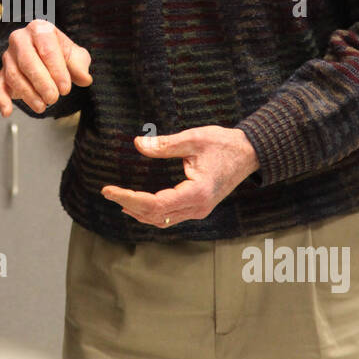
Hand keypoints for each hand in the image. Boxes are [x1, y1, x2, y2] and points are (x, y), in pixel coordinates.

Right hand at [0, 19, 91, 117]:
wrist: (44, 54)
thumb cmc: (58, 52)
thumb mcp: (74, 54)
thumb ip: (79, 64)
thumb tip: (84, 78)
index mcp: (39, 29)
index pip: (46, 49)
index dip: (56, 70)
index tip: (65, 88)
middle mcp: (20, 40)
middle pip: (27, 61)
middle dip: (41, 83)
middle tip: (53, 98)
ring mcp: (9, 57)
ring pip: (14, 76)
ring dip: (28, 94)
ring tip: (42, 106)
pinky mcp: (2, 74)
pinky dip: (1, 100)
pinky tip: (7, 111)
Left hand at [101, 126, 258, 227]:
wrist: (250, 153)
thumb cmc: (225, 144)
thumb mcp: (194, 138)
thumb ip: (165, 144)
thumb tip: (138, 144)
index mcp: (197, 192)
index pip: (155, 204)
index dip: (130, 198)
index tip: (110, 190)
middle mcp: (198, 207)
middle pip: (156, 216)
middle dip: (129, 204)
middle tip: (107, 192)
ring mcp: (199, 210)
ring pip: (163, 220)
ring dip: (139, 212)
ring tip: (119, 200)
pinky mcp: (199, 207)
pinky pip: (171, 216)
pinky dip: (152, 213)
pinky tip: (139, 206)